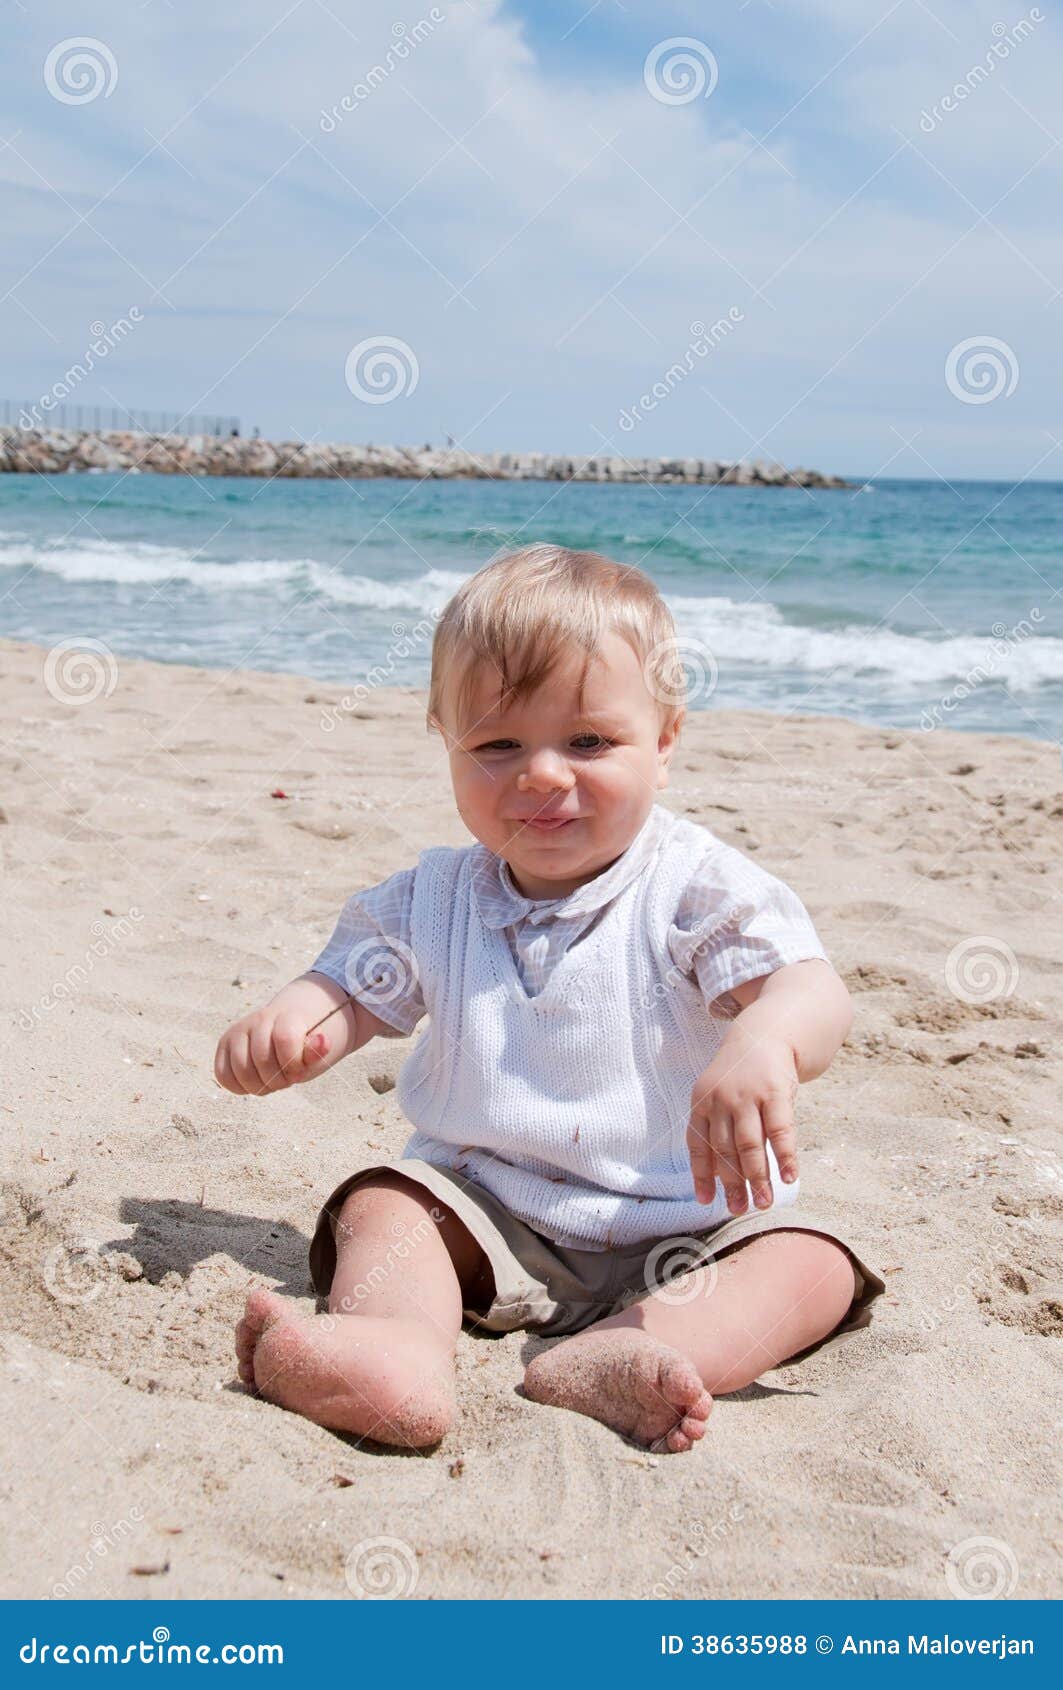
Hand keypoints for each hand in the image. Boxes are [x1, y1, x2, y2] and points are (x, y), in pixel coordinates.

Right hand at [214, 1007, 330, 1095]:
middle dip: (278, 1079)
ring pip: (242, 1070)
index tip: (299, 1071)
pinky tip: (255, 1082)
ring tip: (272, 1081)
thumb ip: (317, 1049)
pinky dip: (240, 1087)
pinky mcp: (224, 1045)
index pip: (285, 1039)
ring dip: (260, 1086)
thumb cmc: (302, 1044)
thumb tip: (324, 1041)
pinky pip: (224, 1075)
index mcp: (285, 1015)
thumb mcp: (314, 1049)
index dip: (294, 1063)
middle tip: (287, 1079)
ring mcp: (238, 1031)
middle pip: (262, 1059)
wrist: (286, 1028)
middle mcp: (257, 1019)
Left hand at [687, 1029, 798, 1214]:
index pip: (698, 1145)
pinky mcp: (775, 1092)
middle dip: (733, 1184)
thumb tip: (716, 1178)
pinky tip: (790, 1177)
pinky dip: (785, 1156)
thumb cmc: (741, 1076)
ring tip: (765, 1203)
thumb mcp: (719, 1096)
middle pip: (724, 1150)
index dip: (702, 1175)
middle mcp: (721, 1100)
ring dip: (758, 1178)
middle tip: (740, 1210)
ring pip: (750, 1145)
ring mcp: (748, 1095)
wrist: (766, 1033)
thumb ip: (717, 1131)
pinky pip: (780, 1131)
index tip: (706, 1202)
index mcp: (702, 1102)